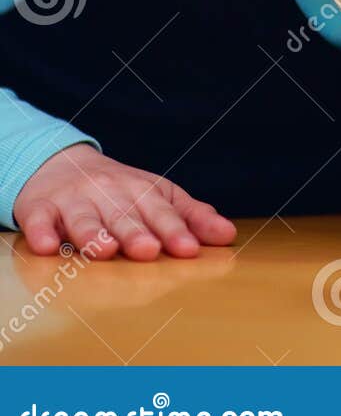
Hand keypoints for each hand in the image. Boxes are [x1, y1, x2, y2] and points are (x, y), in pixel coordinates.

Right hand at [12, 144, 236, 259]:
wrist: (63, 165)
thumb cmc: (120, 192)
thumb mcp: (159, 197)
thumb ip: (192, 217)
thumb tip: (228, 235)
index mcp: (142, 191)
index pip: (162, 211)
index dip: (176, 229)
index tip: (190, 249)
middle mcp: (108, 192)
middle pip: (124, 215)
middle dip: (137, 233)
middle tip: (150, 250)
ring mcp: (73, 199)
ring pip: (83, 217)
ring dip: (94, 233)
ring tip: (106, 250)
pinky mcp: (39, 207)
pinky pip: (38, 220)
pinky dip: (41, 232)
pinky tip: (48, 247)